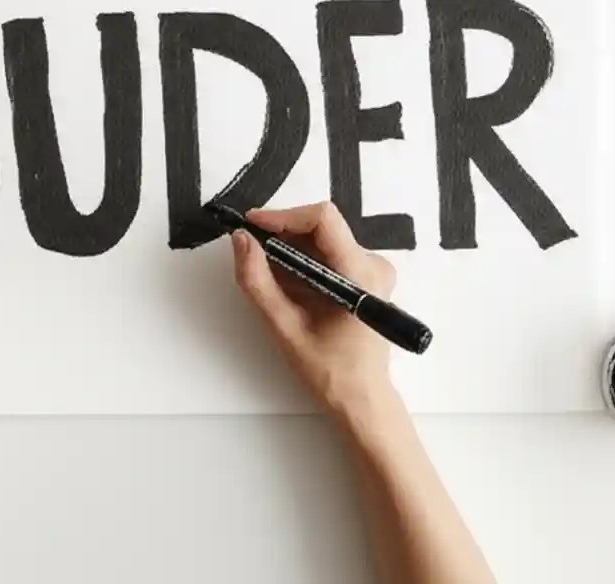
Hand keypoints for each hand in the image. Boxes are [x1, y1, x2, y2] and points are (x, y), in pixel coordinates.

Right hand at [229, 202, 395, 413]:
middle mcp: (373, 263)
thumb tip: (240, 239)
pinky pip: (328, 254)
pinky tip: (287, 286)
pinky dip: (302, 263)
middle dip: (282, 236)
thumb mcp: (285, 327)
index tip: (251, 226)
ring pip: (321, 240)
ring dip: (290, 251)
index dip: (283, 216)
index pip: (322, 219)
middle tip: (251, 253)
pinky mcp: (365, 277)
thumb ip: (258, 282)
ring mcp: (372, 269)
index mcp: (360, 274)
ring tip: (268, 276)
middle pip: (321, 227)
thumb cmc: (329, 370)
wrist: (361, 397)